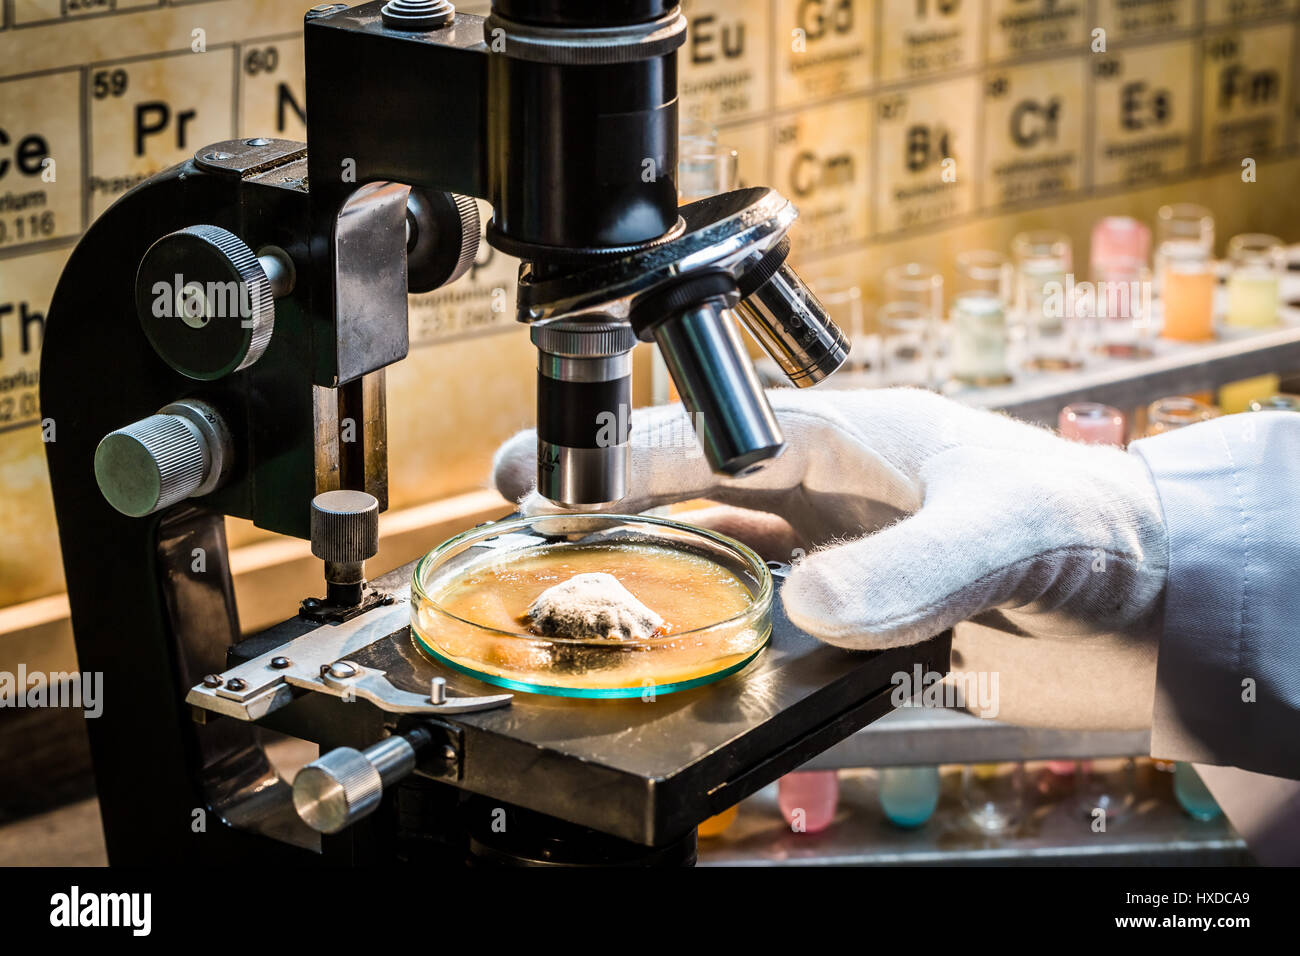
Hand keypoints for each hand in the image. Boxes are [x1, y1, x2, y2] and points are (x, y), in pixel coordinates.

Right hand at [494, 388, 1169, 727]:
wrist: (1154, 605)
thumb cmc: (1095, 529)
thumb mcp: (1009, 529)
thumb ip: (914, 564)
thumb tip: (809, 606)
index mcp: (849, 442)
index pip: (714, 440)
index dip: (626, 455)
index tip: (549, 479)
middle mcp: (830, 500)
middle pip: (693, 495)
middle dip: (609, 506)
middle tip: (524, 526)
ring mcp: (839, 566)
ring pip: (718, 562)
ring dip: (653, 575)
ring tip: (574, 596)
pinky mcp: (858, 629)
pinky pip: (767, 634)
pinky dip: (721, 644)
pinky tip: (683, 664)